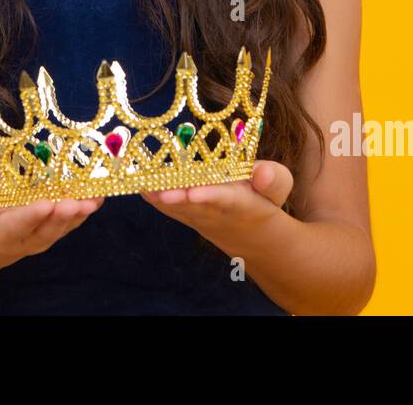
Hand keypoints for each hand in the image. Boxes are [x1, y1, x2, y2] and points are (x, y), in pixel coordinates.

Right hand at [0, 183, 103, 266]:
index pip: (15, 227)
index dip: (30, 216)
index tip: (44, 204)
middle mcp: (24, 239)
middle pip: (45, 231)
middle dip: (60, 217)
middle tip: (73, 203)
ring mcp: (42, 235)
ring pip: (62, 227)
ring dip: (78, 215)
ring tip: (92, 200)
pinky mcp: (54, 227)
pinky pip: (72, 221)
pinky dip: (86, 210)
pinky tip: (99, 196)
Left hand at [139, 159, 292, 239]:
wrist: (254, 240)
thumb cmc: (265, 203)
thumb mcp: (279, 190)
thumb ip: (273, 179)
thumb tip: (262, 172)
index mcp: (244, 205)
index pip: (227, 200)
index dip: (210, 196)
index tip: (193, 192)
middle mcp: (216, 214)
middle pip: (194, 206)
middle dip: (175, 198)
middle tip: (154, 188)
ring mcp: (197, 217)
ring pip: (176, 207)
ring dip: (157, 196)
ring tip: (136, 180)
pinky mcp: (185, 216)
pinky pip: (166, 207)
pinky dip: (151, 194)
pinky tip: (132, 181)